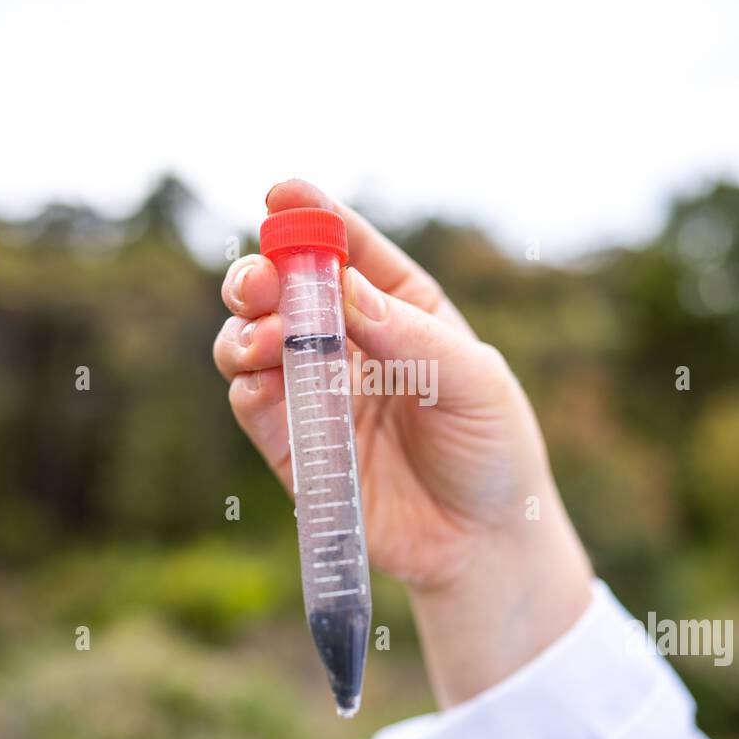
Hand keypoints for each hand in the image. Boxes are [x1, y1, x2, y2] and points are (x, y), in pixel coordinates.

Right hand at [213, 179, 593, 705]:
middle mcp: (352, 342)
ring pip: (256, 342)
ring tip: (262, 344)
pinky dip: (246, 387)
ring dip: (245, 332)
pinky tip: (257, 384)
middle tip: (258, 284)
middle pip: (288, 290)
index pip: (351, 249)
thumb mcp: (474, 382)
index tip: (280, 194)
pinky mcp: (295, 446)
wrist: (483, 544)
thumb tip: (341, 284)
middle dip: (261, 276)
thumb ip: (409, 336)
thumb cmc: (493, 448)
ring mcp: (318, 393)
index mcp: (402, 308)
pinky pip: (255, 405)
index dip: (313, 216)